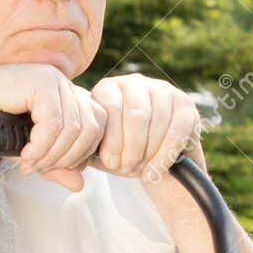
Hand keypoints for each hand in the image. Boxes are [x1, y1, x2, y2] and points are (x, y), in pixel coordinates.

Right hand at [0, 63, 105, 191]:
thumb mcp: (31, 153)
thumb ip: (56, 166)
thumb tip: (80, 185)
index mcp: (68, 96)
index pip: (98, 126)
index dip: (81, 154)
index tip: (52, 169)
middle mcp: (65, 84)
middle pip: (92, 128)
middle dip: (68, 157)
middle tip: (40, 170)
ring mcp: (53, 80)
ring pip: (74, 128)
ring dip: (51, 155)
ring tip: (29, 165)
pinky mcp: (40, 82)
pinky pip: (54, 123)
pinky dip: (41, 147)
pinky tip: (24, 157)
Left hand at [88, 74, 202, 182]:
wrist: (153, 158)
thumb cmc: (119, 153)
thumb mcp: (97, 153)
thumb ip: (81, 155)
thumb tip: (68, 165)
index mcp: (108, 89)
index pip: (109, 110)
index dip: (111, 142)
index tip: (112, 164)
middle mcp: (135, 82)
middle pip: (135, 116)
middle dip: (131, 149)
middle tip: (127, 169)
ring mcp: (162, 89)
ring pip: (157, 123)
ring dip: (148, 154)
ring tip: (141, 170)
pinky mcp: (184, 103)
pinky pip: (177, 130)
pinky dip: (166, 154)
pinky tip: (157, 169)